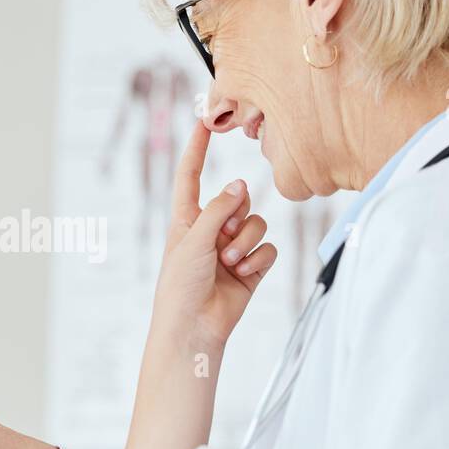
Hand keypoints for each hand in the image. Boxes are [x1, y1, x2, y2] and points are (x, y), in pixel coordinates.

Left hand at [152, 121, 276, 351]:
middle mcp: (211, 229)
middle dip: (234, 216)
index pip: (191, 176)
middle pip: (238, 200)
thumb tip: (240, 183)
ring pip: (256, 224)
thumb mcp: (193, 239)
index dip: (197, 149)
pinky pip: (267, 248)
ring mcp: (232, 248)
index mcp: (186, 219)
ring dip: (245, 242)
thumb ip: (218, 209)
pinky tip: (243, 272)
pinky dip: (257, 259)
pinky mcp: (251, 268)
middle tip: (220, 241)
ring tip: (228, 263)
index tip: (205, 121)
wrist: (193, 328)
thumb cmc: (180, 285)